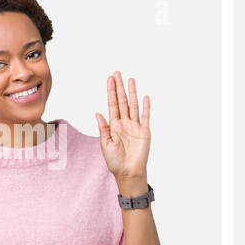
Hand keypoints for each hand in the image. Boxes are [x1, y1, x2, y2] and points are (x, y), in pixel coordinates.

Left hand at [95, 72, 151, 191]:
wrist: (128, 172)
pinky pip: (145, 117)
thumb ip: (103, 128)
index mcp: (113, 125)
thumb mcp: (105, 144)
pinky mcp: (144, 132)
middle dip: (119, 87)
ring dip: (132, 93)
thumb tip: (98, 113)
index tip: (110, 78)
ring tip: (131, 80)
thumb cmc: (114, 161)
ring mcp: (135, 126)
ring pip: (133, 105)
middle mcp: (124, 123)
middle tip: (118, 73)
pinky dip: (146, 107)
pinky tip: (144, 97)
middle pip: (122, 101)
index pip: (112, 104)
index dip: (111, 91)